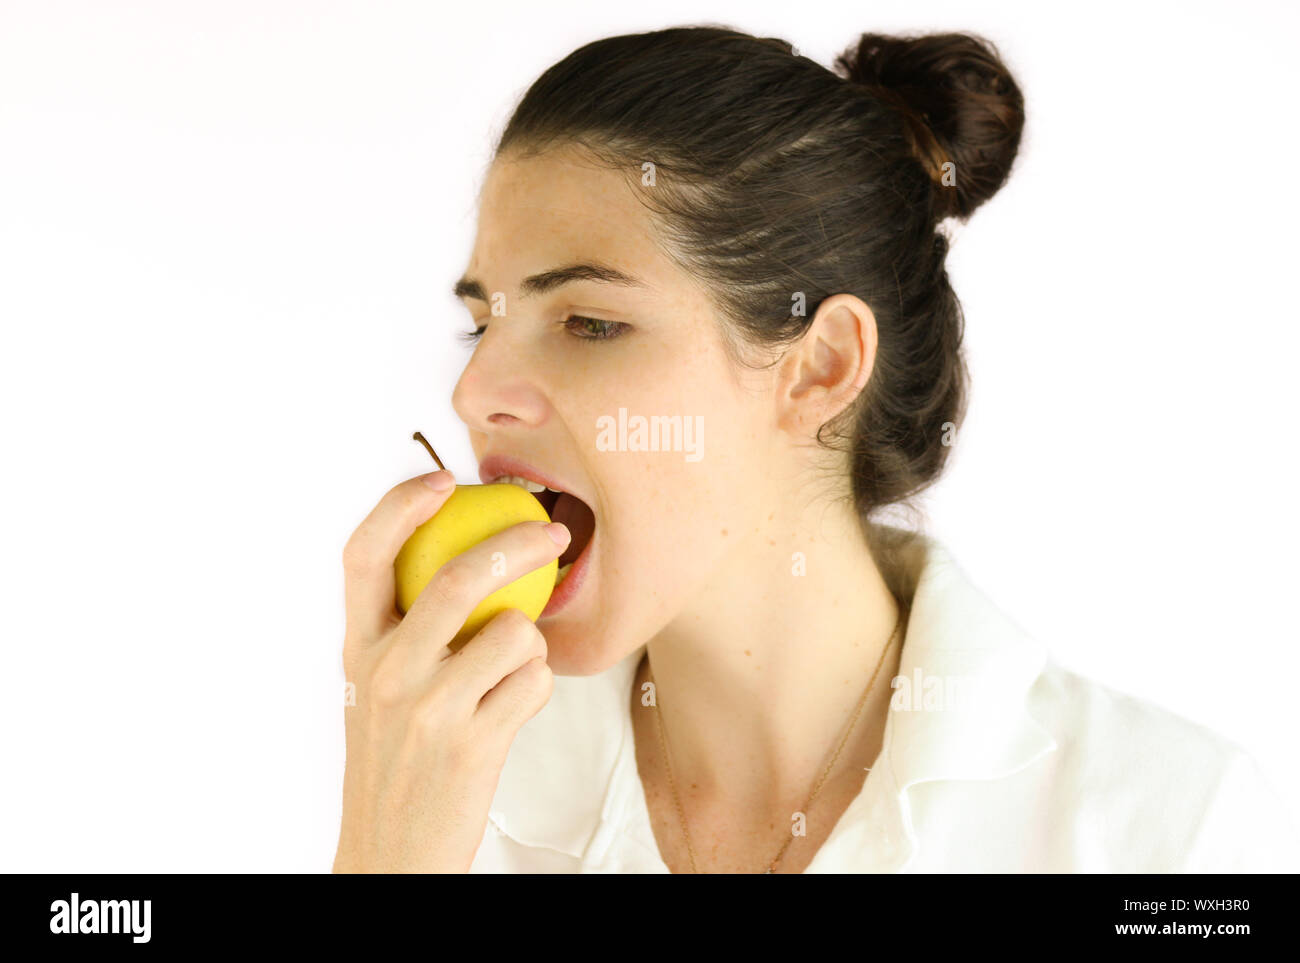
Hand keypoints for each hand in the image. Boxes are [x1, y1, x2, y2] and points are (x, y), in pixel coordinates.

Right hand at [332, 470, 569, 872]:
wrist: (391, 852)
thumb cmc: (396, 762)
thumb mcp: (378, 689)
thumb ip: (406, 630)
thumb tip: (466, 560)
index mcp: (357, 649)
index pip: (363, 555)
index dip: (400, 506)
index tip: (443, 481)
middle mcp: (385, 672)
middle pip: (458, 576)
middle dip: (519, 543)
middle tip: (553, 534)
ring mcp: (428, 709)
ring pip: (514, 630)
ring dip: (531, 643)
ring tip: (511, 671)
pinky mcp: (473, 743)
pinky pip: (535, 680)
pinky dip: (538, 685)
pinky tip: (514, 707)